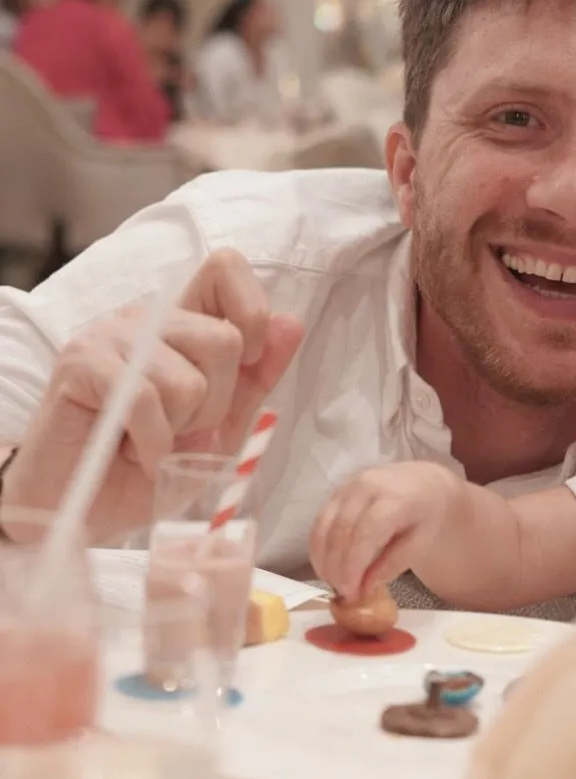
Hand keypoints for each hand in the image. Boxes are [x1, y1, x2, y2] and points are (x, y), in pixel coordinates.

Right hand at [2, 250, 302, 542]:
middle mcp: (146, 319)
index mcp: (180, 324)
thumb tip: (291, 324)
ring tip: (149, 442)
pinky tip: (133, 453)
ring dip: (178, 431)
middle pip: (224, 340)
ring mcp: (110, 335)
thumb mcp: (219, 429)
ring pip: (189, 381)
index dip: (252, 313)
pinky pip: (146, 402)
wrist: (85, 509)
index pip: (225, 268)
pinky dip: (152, 447)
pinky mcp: (81, 362)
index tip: (246, 366)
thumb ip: (254, 380)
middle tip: (182, 429)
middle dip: (217, 405)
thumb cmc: (146, 468)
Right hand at [309, 463, 459, 600]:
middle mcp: (367, 486)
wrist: (422, 484)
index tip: (351, 592)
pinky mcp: (335, 493)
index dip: (353, 565)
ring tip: (333, 584)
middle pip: (340, 531)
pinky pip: (319, 523)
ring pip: (324, 527)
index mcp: (395, 498)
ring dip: (323, 560)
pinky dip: (318, 549)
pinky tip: (326, 568)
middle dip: (337, 568)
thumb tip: (363, 588)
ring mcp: (347, 487)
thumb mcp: (420, 543)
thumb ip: (392, 565)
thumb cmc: (424, 516)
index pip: (365, 533)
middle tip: (342, 594)